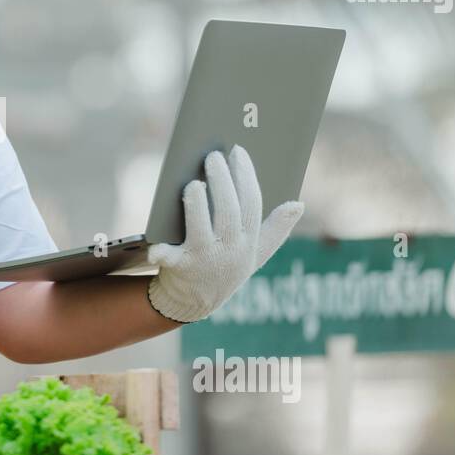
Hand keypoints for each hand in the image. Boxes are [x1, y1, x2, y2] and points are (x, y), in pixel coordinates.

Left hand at [146, 144, 303, 322]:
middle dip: (222, 181)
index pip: (252, 203)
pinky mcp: (179, 268)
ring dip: (197, 204)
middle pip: (228, 211)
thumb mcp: (256, 253)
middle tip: (212, 156)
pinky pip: (170, 258)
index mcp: (248, 241)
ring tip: (194, 183)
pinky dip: (162, 252)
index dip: (246, 175)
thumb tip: (298, 204)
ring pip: (201, 227)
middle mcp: (229, 250)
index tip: (238, 151)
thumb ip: (276, 229)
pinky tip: (157, 245)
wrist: (195, 303)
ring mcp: (203, 259)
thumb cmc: (226, 268)